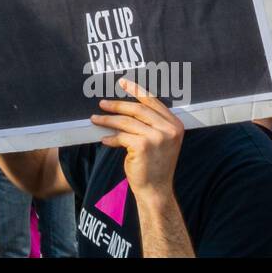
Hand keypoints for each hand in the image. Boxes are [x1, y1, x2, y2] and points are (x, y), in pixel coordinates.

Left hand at [90, 78, 183, 204]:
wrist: (156, 190)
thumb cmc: (155, 165)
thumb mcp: (161, 141)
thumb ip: (152, 123)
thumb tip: (129, 106)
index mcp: (175, 125)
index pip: (153, 102)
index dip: (136, 91)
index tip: (123, 82)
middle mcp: (169, 129)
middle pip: (137, 109)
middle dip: (117, 105)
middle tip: (102, 104)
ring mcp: (157, 137)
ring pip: (126, 122)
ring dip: (108, 120)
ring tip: (96, 119)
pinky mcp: (143, 146)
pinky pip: (121, 136)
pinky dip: (111, 137)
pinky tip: (105, 140)